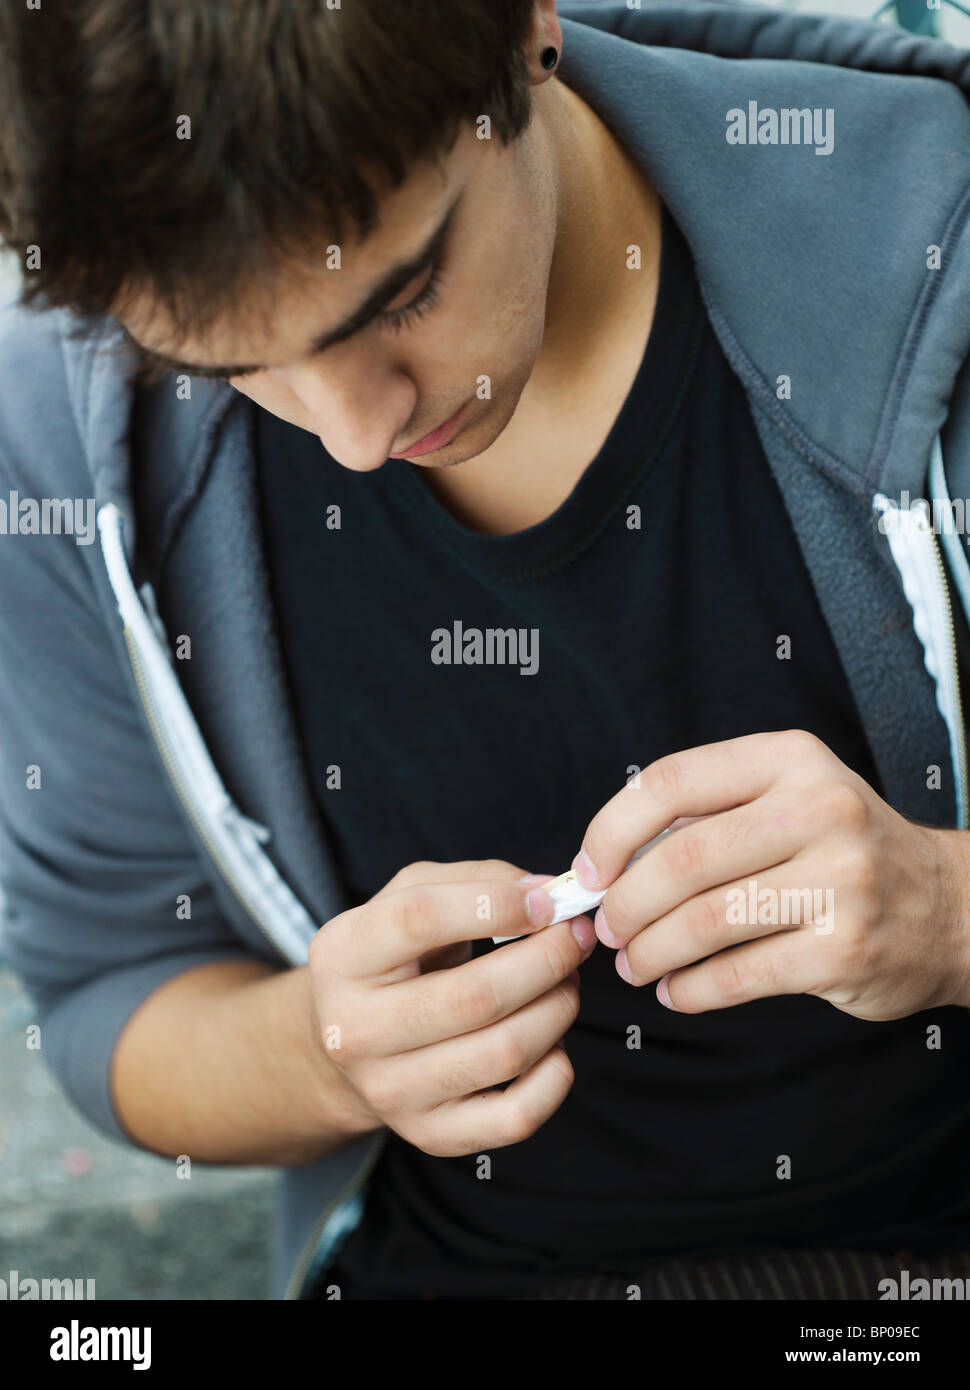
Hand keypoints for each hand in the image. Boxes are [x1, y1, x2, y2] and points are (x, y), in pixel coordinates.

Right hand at [307, 859, 596, 1156]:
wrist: (347, 1039)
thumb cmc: (393, 956)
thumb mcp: (410, 897)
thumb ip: (476, 880)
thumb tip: (548, 894)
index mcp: (342, 955)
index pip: (420, 918)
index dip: (497, 903)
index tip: (549, 901)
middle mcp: (354, 1030)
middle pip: (476, 996)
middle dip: (548, 960)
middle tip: (575, 939)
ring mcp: (390, 1091)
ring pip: (505, 1053)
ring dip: (559, 1009)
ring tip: (566, 983)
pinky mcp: (429, 1134)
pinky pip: (515, 1117)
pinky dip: (555, 1076)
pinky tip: (553, 1044)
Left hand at [569, 729, 969, 1020]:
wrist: (950, 906)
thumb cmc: (839, 850)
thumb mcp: (784, 798)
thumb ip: (703, 817)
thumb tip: (600, 865)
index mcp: (788, 759)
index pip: (671, 783)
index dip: (611, 830)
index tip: (588, 870)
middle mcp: (819, 809)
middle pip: (680, 861)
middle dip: (626, 904)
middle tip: (608, 930)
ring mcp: (839, 880)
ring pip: (704, 922)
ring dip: (651, 952)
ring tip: (636, 966)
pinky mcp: (846, 949)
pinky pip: (738, 975)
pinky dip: (691, 990)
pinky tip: (677, 992)